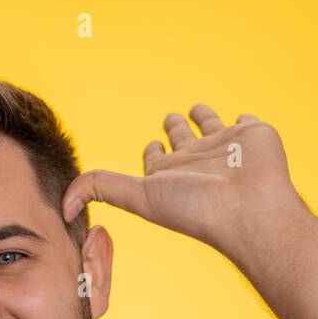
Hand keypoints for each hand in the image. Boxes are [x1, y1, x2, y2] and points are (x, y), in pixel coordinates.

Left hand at [61, 104, 307, 255]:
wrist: (249, 208)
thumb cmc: (196, 208)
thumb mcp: (138, 195)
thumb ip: (99, 189)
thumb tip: (63, 207)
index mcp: (170, 174)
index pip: (156, 158)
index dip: (151, 152)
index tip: (149, 147)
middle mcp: (196, 161)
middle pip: (181, 140)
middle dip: (173, 129)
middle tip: (168, 120)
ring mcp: (226, 148)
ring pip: (211, 127)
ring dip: (203, 118)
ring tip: (196, 110)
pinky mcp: (254, 136)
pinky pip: (248, 123)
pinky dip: (245, 120)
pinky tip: (243, 119)